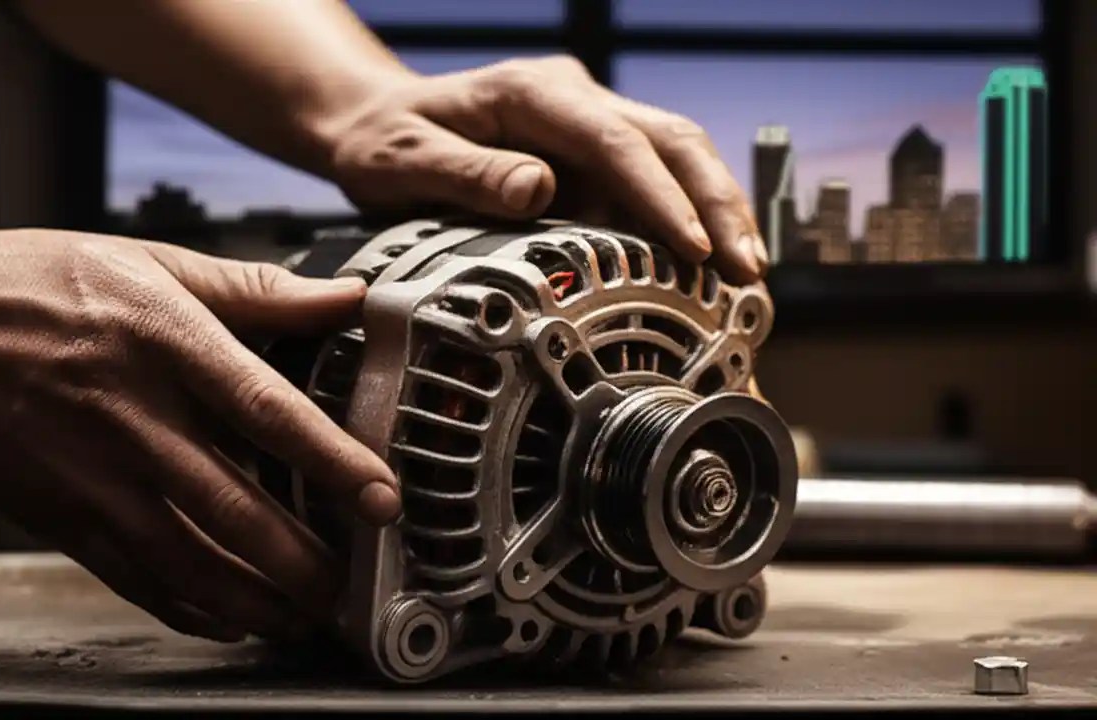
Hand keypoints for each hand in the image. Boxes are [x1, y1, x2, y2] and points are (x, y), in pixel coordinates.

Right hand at [0, 225, 400, 641]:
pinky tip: (229, 618)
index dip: (332, 461)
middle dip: (303, 561)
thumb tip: (344, 296)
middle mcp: (135, 419)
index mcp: (167, 343)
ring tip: (304, 616)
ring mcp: (94, 477)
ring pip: (190, 562)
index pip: (268, 411)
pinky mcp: (61, 516)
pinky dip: (189, 608)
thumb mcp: (152, 261)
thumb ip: (256, 290)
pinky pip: (136, 578)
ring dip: (256, 599)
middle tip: (351, 586)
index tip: (383, 499)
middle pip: (236, 509)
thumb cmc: (37, 284)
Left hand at [319, 55, 767, 284]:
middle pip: (670, 140)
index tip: (693, 247)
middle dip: (715, 203)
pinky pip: (652, 185)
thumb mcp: (403, 161)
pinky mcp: (589, 160)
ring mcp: (586, 129)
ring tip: (746, 276)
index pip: (615, 140)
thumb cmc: (383, 142)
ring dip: (715, 212)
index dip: (660, 196)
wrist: (374, 124)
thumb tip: (539, 190)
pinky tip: (709, 266)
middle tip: (746, 270)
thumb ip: (467, 175)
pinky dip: (686, 223)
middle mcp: (572, 101)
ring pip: (675, 158)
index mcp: (530, 93)